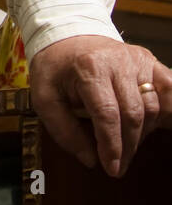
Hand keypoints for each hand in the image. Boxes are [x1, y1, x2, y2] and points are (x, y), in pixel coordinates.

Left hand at [28, 36, 171, 176]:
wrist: (68, 36)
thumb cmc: (56, 68)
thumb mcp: (44, 97)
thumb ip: (63, 130)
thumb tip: (90, 160)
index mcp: (89, 68)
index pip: (107, 114)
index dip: (111, 146)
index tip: (111, 168)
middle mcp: (118, 61)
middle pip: (133, 114)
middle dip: (127, 146)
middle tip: (118, 166)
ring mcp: (137, 60)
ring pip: (152, 106)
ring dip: (142, 134)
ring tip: (125, 146)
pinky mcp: (149, 61)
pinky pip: (167, 90)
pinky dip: (164, 111)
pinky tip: (149, 127)